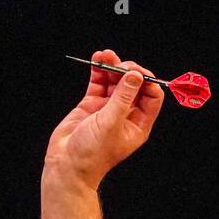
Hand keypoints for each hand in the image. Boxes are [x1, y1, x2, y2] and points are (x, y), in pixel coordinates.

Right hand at [43, 48, 164, 190]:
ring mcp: (108, 108)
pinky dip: (98, 70)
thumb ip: (123, 97)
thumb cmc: (92, 153)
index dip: (147, 81)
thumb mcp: (111, 123)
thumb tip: (135, 75)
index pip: (151, 97)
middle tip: (120, 64)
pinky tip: (97, 58)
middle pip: (134, 86)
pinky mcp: (92, 104)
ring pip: (115, 81)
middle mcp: (125, 115)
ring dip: (112, 66)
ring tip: (106, 54)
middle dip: (128, 71)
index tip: (137, 72)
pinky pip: (99, 82)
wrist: (67, 163)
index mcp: (138, 124)